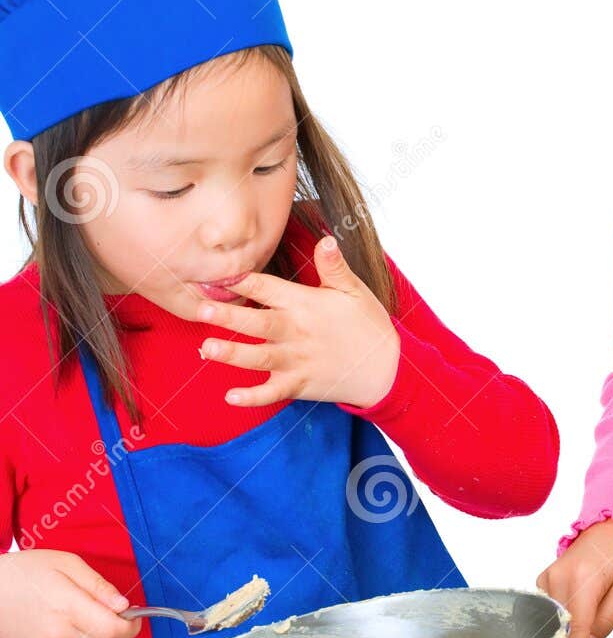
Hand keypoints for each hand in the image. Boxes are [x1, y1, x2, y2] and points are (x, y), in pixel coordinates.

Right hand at [0, 550, 140, 637]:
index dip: (132, 624)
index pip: (115, 630)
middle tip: (106, 609)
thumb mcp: (66, 563)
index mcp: (67, 607)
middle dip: (117, 628)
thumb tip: (124, 606)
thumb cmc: (25, 574)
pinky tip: (66, 624)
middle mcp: (59, 635)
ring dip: (99, 635)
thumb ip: (99, 586)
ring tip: (79, 613)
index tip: (133, 614)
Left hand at [197, 236, 400, 409]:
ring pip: (259, 357)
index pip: (268, 289)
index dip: (243, 280)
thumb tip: (326, 239)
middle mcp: (296, 332)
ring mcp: (296, 361)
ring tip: (206, 348)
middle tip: (201, 309)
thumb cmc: (367, 324)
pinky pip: (272, 393)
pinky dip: (252, 397)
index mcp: (305, 305)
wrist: (386, 368)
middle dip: (228, 316)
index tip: (218, 273)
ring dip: (232, 354)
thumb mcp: (354, 290)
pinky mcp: (299, 385)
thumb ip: (333, 267)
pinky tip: (230, 397)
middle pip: (257, 323)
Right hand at [536, 519, 612, 637]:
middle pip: (561, 630)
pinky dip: (567, 624)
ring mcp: (546, 580)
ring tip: (598, 627)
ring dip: (574, 636)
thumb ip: (605, 623)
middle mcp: (557, 578)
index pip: (574, 629)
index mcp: (583, 578)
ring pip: (554, 625)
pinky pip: (551, 615)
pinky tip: (584, 616)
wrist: (612, 529)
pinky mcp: (542, 583)